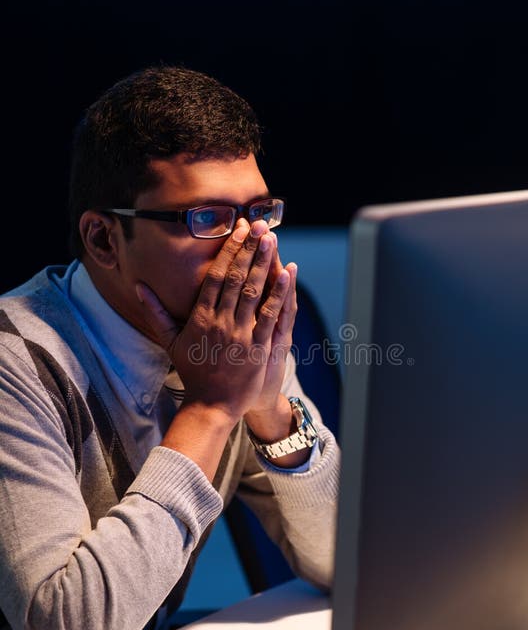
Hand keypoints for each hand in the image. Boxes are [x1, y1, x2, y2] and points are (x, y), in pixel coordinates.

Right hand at [136, 219, 291, 428]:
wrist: (210, 405)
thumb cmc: (192, 372)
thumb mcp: (170, 341)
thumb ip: (156, 312)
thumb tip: (138, 287)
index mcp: (200, 317)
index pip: (216, 275)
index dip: (228, 250)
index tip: (237, 230)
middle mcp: (221, 321)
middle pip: (237, 277)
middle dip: (248, 248)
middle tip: (258, 224)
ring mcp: (241, 333)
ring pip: (254, 291)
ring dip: (264, 263)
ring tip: (271, 239)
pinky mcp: (258, 346)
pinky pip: (271, 314)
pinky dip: (280, 292)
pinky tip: (288, 273)